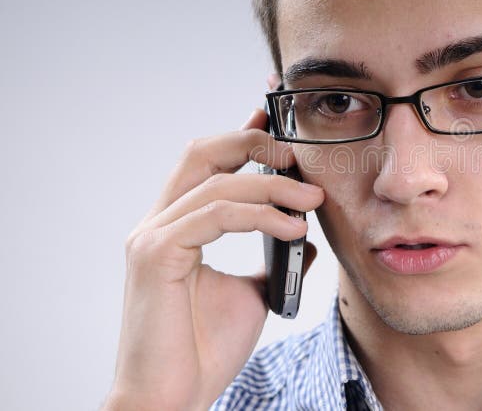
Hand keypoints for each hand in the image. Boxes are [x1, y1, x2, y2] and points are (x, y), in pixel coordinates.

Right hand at [104, 74, 324, 409]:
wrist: (171, 398)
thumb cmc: (203, 349)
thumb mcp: (254, 293)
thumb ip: (273, 260)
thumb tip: (306, 238)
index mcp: (177, 226)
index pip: (207, 163)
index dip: (242, 134)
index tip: (277, 117)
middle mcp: (159, 223)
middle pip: (202, 152)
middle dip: (253, 142)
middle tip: (296, 155)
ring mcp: (152, 237)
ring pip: (217, 182)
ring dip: (272, 187)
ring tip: (312, 202)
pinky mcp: (155, 255)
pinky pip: (216, 215)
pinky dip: (260, 216)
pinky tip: (292, 229)